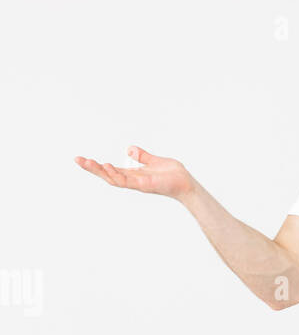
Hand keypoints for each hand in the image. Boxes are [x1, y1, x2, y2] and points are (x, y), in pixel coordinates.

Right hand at [74, 146, 194, 199]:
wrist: (187, 184)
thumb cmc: (173, 175)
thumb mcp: (154, 161)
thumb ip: (142, 156)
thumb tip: (129, 149)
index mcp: (133, 175)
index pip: (110, 170)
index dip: (96, 165)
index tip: (82, 158)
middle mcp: (132, 180)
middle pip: (107, 175)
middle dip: (92, 168)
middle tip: (77, 159)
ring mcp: (137, 184)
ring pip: (113, 179)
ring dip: (100, 171)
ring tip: (89, 162)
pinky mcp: (144, 185)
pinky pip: (127, 181)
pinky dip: (116, 175)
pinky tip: (108, 166)